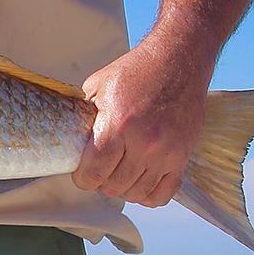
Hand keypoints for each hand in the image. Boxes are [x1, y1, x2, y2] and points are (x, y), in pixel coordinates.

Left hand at [71, 42, 210, 207]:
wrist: (179, 59)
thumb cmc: (137, 70)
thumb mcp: (97, 86)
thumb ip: (84, 116)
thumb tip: (70, 139)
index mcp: (118, 125)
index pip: (94, 173)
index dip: (82, 179)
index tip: (81, 173)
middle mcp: (145, 143)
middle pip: (115, 186)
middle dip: (100, 182)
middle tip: (98, 171)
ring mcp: (167, 152)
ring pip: (138, 193)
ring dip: (123, 188)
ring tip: (117, 174)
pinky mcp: (183, 155)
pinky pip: (165, 193)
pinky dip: (149, 195)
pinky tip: (139, 181)